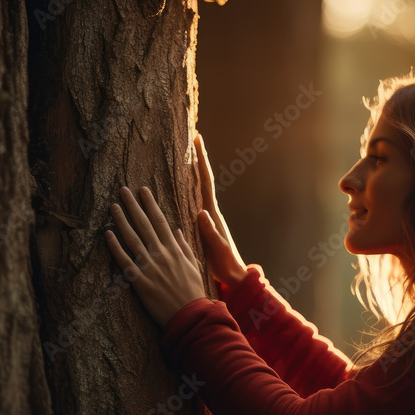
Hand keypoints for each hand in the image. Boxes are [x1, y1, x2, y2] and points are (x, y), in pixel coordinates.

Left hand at [104, 186, 206, 327]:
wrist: (190, 315)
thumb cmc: (192, 291)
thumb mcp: (193, 265)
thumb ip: (184, 246)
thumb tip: (177, 230)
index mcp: (174, 249)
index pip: (160, 220)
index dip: (150, 204)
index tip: (143, 190)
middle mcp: (161, 254)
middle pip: (144, 225)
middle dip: (133, 205)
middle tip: (123, 190)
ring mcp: (149, 267)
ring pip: (132, 239)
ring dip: (121, 221)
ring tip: (113, 206)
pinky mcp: (140, 282)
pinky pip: (124, 261)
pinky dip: (115, 247)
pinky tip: (107, 234)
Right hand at [194, 132, 248, 286]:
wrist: (233, 276)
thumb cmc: (226, 265)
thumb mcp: (217, 250)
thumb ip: (210, 233)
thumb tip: (201, 212)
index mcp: (212, 213)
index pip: (205, 181)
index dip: (201, 160)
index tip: (197, 140)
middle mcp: (210, 210)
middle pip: (202, 178)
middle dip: (197, 158)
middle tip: (191, 138)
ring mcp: (207, 216)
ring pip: (197, 187)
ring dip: (192, 170)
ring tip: (185, 153)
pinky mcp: (203, 224)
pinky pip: (193, 199)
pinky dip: (188, 187)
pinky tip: (180, 184)